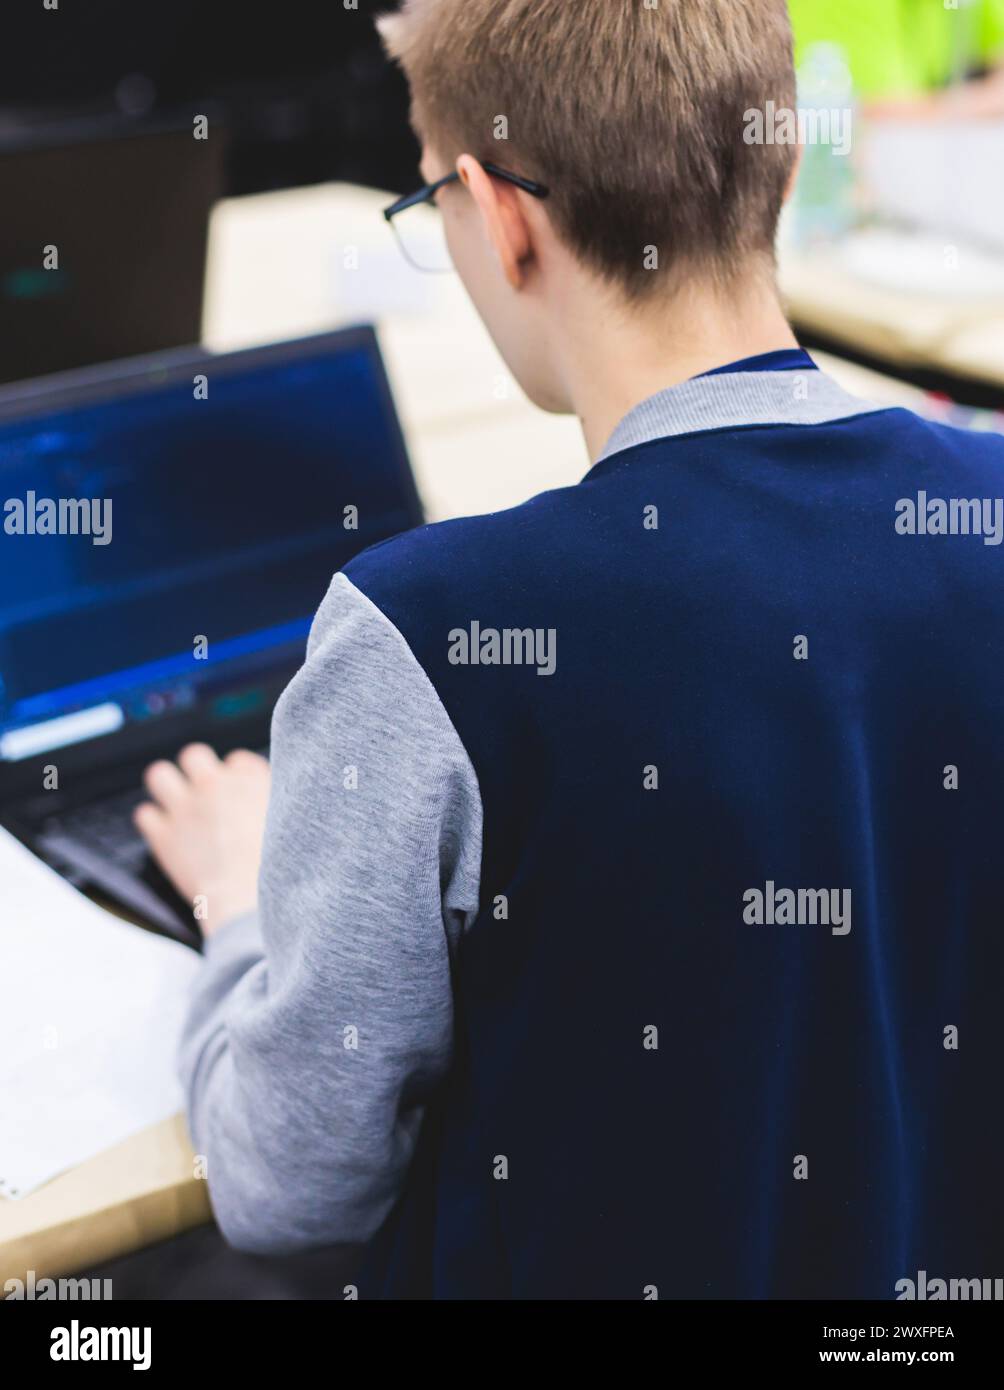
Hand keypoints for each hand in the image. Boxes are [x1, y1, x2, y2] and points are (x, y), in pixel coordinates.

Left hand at [134, 744, 270, 937]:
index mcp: (250, 778)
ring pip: (159, 775)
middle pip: (194, 755)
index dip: (236, 778)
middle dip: (197, 772)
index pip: (236, 761)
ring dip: (166, 788)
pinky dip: (154, 823)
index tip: (238, 795)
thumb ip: (275, 803)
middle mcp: (214, 784)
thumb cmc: (281, 867)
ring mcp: (184, 807)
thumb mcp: (291, 822)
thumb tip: (269, 801)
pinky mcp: (163, 835)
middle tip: (204, 795)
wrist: (251, 899)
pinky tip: (167, 835)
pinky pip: (145, 814)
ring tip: (176, 806)